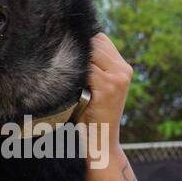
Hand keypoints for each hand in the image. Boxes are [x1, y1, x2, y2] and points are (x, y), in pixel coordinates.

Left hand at [76, 33, 133, 162]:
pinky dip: (75, 73)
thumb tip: (70, 50)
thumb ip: (92, 70)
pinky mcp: (108, 87)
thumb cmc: (92, 116)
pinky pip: (87, 70)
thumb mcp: (96, 89)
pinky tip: (66, 81)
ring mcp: (117, 78)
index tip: (65, 46)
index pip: (101, 39)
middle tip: (57, 55)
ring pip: (90, 53)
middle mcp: (123, 70)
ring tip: (63, 72)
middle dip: (77, 48)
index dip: (83, 41)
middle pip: (96, 42)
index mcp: (123, 68)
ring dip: (75, 60)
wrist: (102, 141)